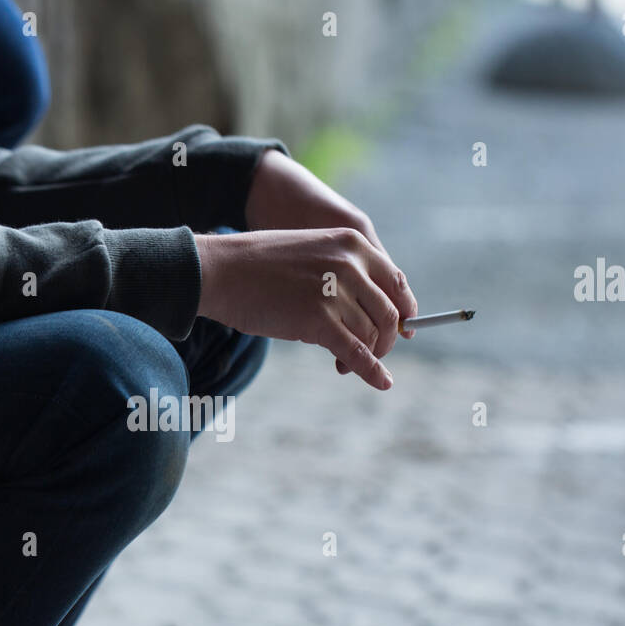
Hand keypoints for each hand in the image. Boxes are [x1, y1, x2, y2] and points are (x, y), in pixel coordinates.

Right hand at [195, 228, 417, 390]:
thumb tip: (368, 312)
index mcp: (352, 243)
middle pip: (389, 314)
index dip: (404, 310)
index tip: (403, 329)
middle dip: (385, 339)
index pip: (396, 282)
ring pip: (372, 336)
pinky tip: (382, 382)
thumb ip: (344, 273)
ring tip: (345, 363)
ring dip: (367, 355)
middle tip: (373, 352)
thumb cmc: (258, 265)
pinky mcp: (319, 321)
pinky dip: (372, 371)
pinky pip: (358, 353)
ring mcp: (336, 292)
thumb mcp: (313, 252)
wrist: (221, 270)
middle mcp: (351, 265)